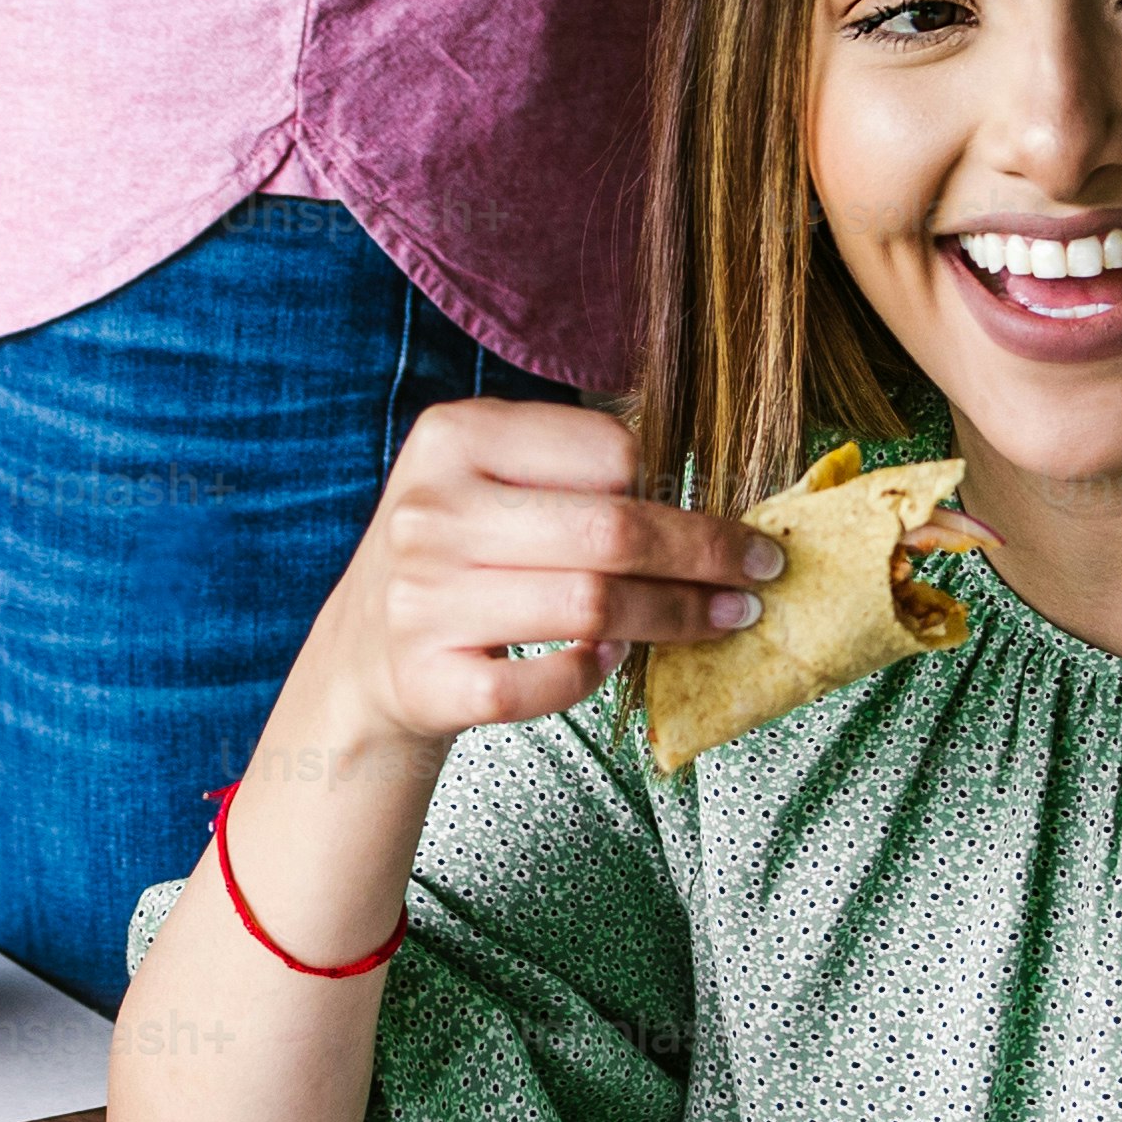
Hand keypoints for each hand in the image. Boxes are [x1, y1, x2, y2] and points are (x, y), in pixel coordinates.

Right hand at [282, 400, 779, 764]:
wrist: (361, 656)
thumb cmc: (457, 556)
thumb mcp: (487, 480)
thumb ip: (572, 470)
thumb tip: (709, 496)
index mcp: (454, 436)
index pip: (607, 451)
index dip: (672, 486)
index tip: (720, 516)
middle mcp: (430, 512)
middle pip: (611, 533)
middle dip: (705, 555)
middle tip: (760, 571)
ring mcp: (422, 600)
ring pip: (591, 609)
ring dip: (678, 617)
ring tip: (725, 617)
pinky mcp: (428, 680)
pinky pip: (545, 684)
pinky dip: (595, 674)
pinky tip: (616, 658)